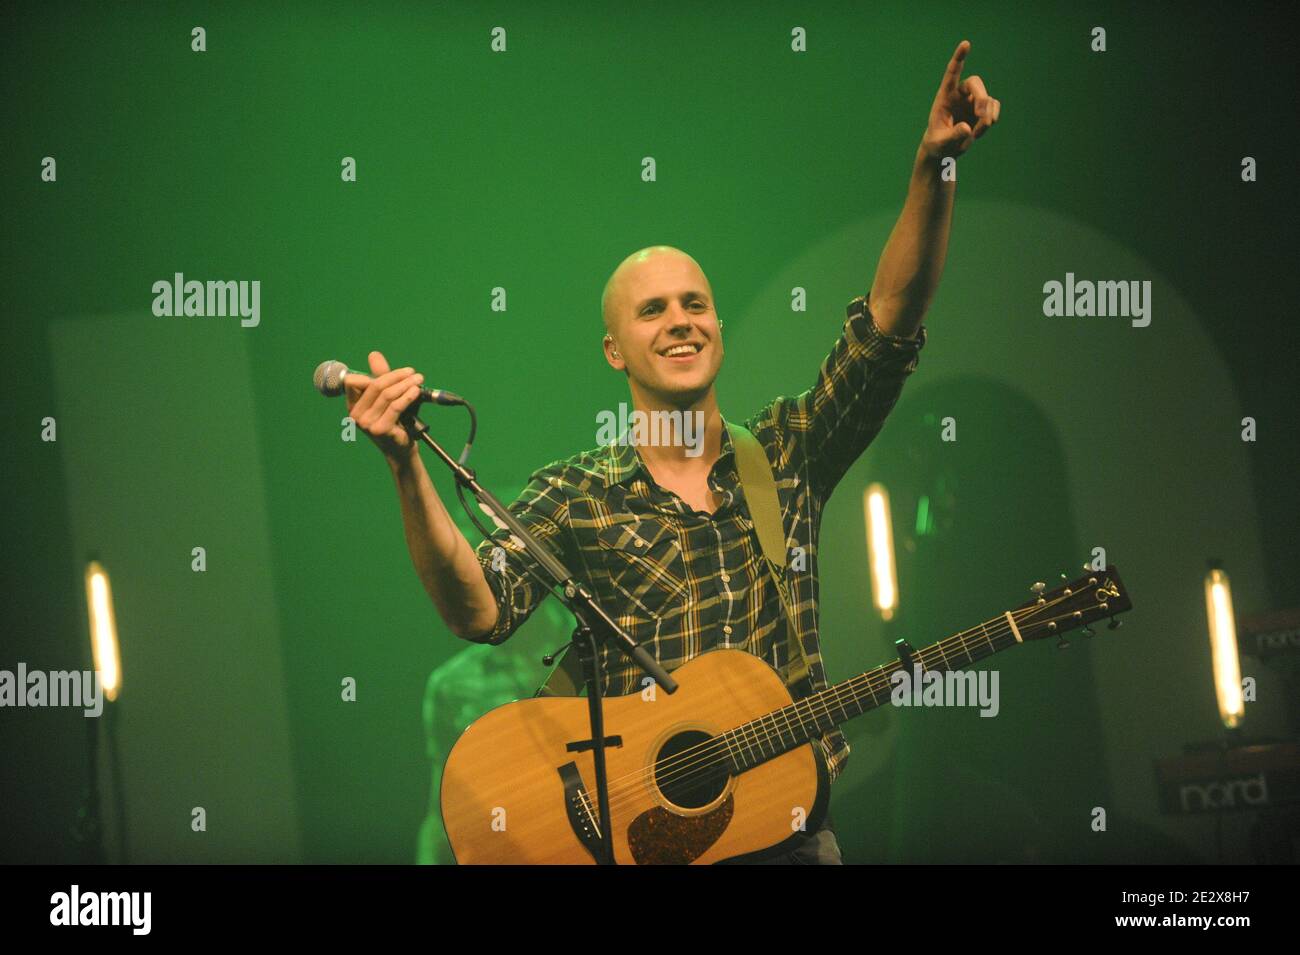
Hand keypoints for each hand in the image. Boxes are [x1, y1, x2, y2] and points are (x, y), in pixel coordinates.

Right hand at [344, 350, 424, 462]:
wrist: (401, 449)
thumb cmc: (396, 422)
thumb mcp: (387, 398)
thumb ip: (380, 377)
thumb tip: (374, 354)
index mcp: (353, 406)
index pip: (353, 381)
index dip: (375, 374)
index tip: (398, 373)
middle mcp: (355, 415)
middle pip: (375, 386)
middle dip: (396, 376)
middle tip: (413, 373)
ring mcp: (367, 424)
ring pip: (387, 395)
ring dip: (405, 384)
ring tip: (419, 379)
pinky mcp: (381, 430)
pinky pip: (396, 406)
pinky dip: (407, 395)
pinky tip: (416, 390)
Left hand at [921, 40, 1000, 159]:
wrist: (944, 151)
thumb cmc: (937, 144)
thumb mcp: (941, 143)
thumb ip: (953, 136)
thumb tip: (967, 128)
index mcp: (944, 96)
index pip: (952, 73)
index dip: (959, 58)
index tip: (966, 44)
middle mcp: (959, 94)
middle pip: (976, 84)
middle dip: (981, 98)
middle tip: (983, 117)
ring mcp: (972, 101)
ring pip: (987, 98)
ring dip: (987, 116)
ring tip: (976, 133)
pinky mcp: (982, 110)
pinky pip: (994, 108)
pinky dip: (990, 120)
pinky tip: (978, 133)